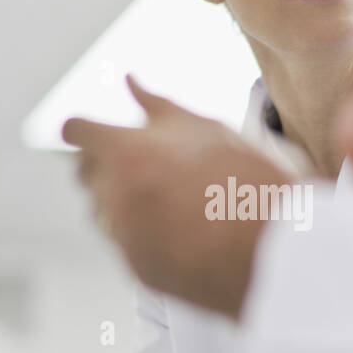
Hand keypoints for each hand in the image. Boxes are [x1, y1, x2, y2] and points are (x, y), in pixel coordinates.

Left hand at [62, 75, 309, 317]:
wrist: (277, 251)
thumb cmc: (248, 183)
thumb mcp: (208, 129)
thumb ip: (158, 106)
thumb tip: (130, 82)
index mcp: (126, 152)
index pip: (76, 131)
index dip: (86, 130)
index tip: (99, 133)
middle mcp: (114, 195)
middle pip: (83, 174)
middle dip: (104, 166)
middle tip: (145, 165)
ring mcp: (123, 236)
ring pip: (102, 212)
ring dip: (123, 202)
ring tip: (174, 200)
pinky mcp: (137, 269)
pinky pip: (125, 245)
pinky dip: (144, 234)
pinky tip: (183, 229)